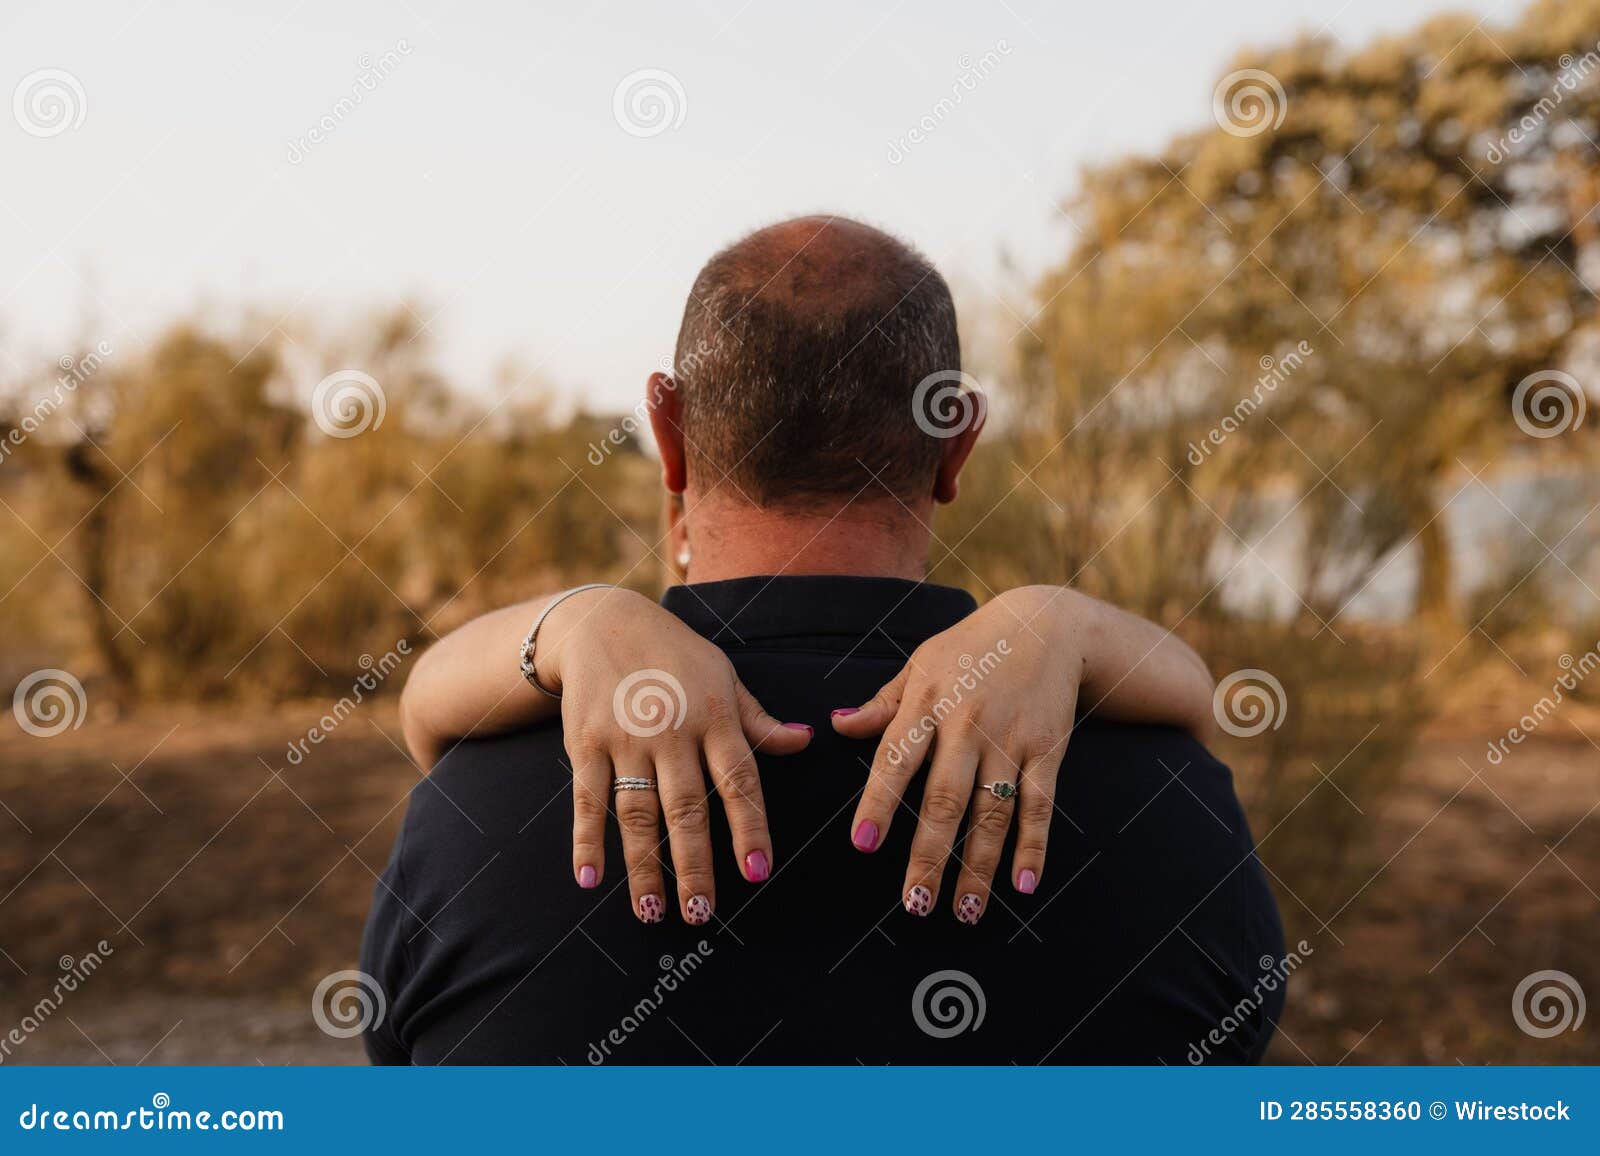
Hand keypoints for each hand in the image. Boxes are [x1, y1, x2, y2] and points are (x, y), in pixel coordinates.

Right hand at [535, 587, 811, 924]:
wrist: (604, 621)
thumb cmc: (675, 656)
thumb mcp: (724, 677)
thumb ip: (759, 720)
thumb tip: (806, 741)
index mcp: (714, 716)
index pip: (739, 781)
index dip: (749, 828)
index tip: (756, 872)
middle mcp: (672, 730)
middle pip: (686, 808)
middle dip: (694, 865)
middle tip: (701, 913)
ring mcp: (626, 738)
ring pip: (637, 812)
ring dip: (644, 866)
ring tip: (652, 912)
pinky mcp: (585, 743)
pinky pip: (587, 798)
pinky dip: (585, 840)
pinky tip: (589, 879)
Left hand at [832, 585, 1096, 922]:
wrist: (1046, 625)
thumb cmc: (969, 649)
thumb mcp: (920, 665)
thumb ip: (881, 704)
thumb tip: (834, 726)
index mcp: (926, 702)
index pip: (896, 758)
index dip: (878, 803)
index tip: (862, 846)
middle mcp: (967, 723)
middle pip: (945, 798)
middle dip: (930, 854)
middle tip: (914, 903)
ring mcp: (1010, 739)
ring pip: (991, 811)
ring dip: (979, 866)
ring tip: (964, 912)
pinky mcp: (1048, 750)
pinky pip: (1040, 805)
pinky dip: (1033, 846)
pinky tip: (1023, 886)